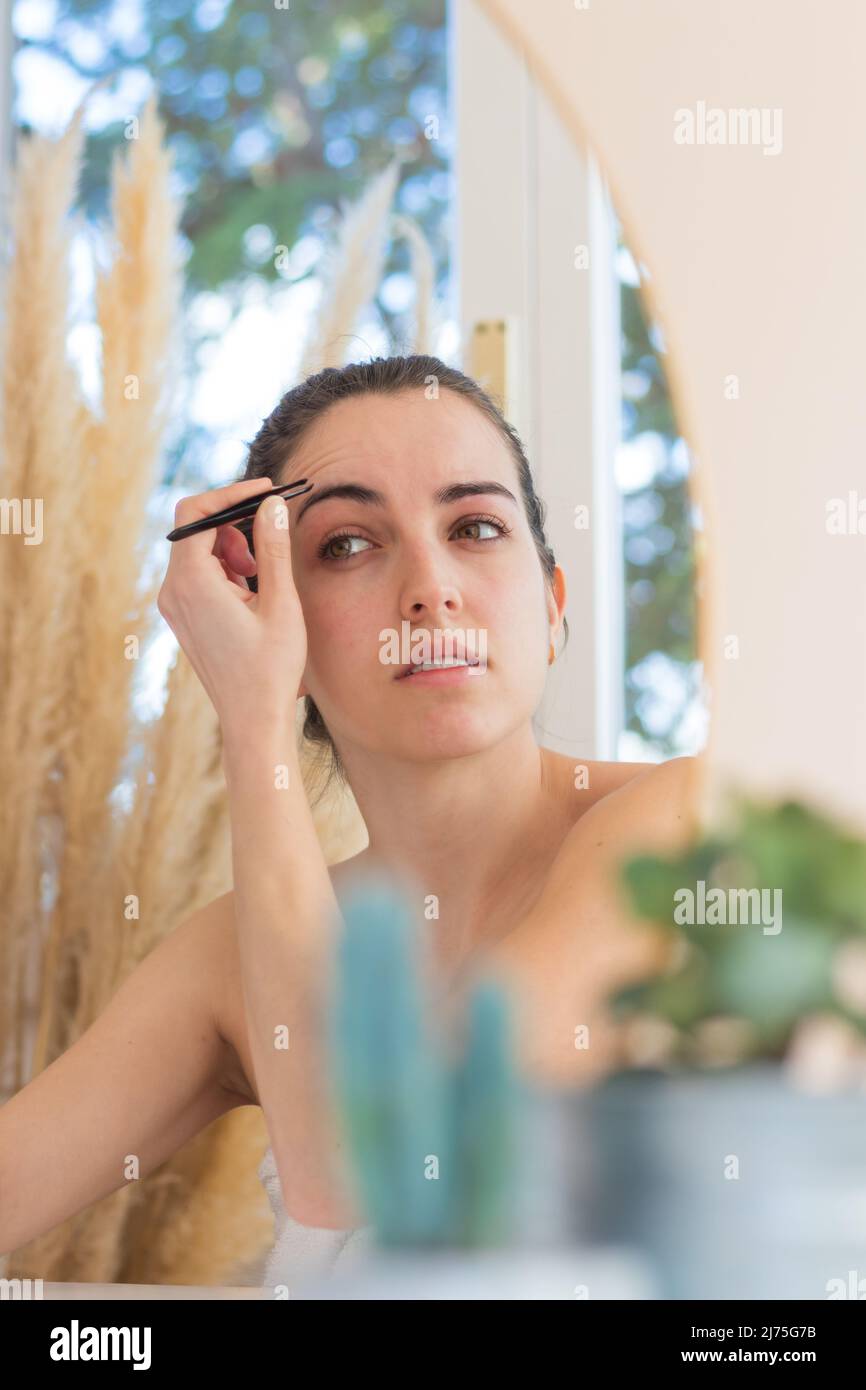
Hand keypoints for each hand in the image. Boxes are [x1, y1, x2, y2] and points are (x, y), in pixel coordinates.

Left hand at [157, 477, 307, 731]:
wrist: (253, 720)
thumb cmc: (270, 668)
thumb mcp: (281, 603)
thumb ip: (273, 548)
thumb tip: (272, 504)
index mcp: (191, 583)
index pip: (195, 513)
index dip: (230, 494)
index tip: (266, 490)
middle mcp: (172, 591)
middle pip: (195, 530)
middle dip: (234, 526)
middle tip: (269, 545)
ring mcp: (174, 606)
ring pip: (198, 553)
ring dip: (232, 550)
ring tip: (262, 580)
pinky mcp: (183, 617)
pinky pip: (198, 576)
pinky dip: (225, 571)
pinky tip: (252, 596)